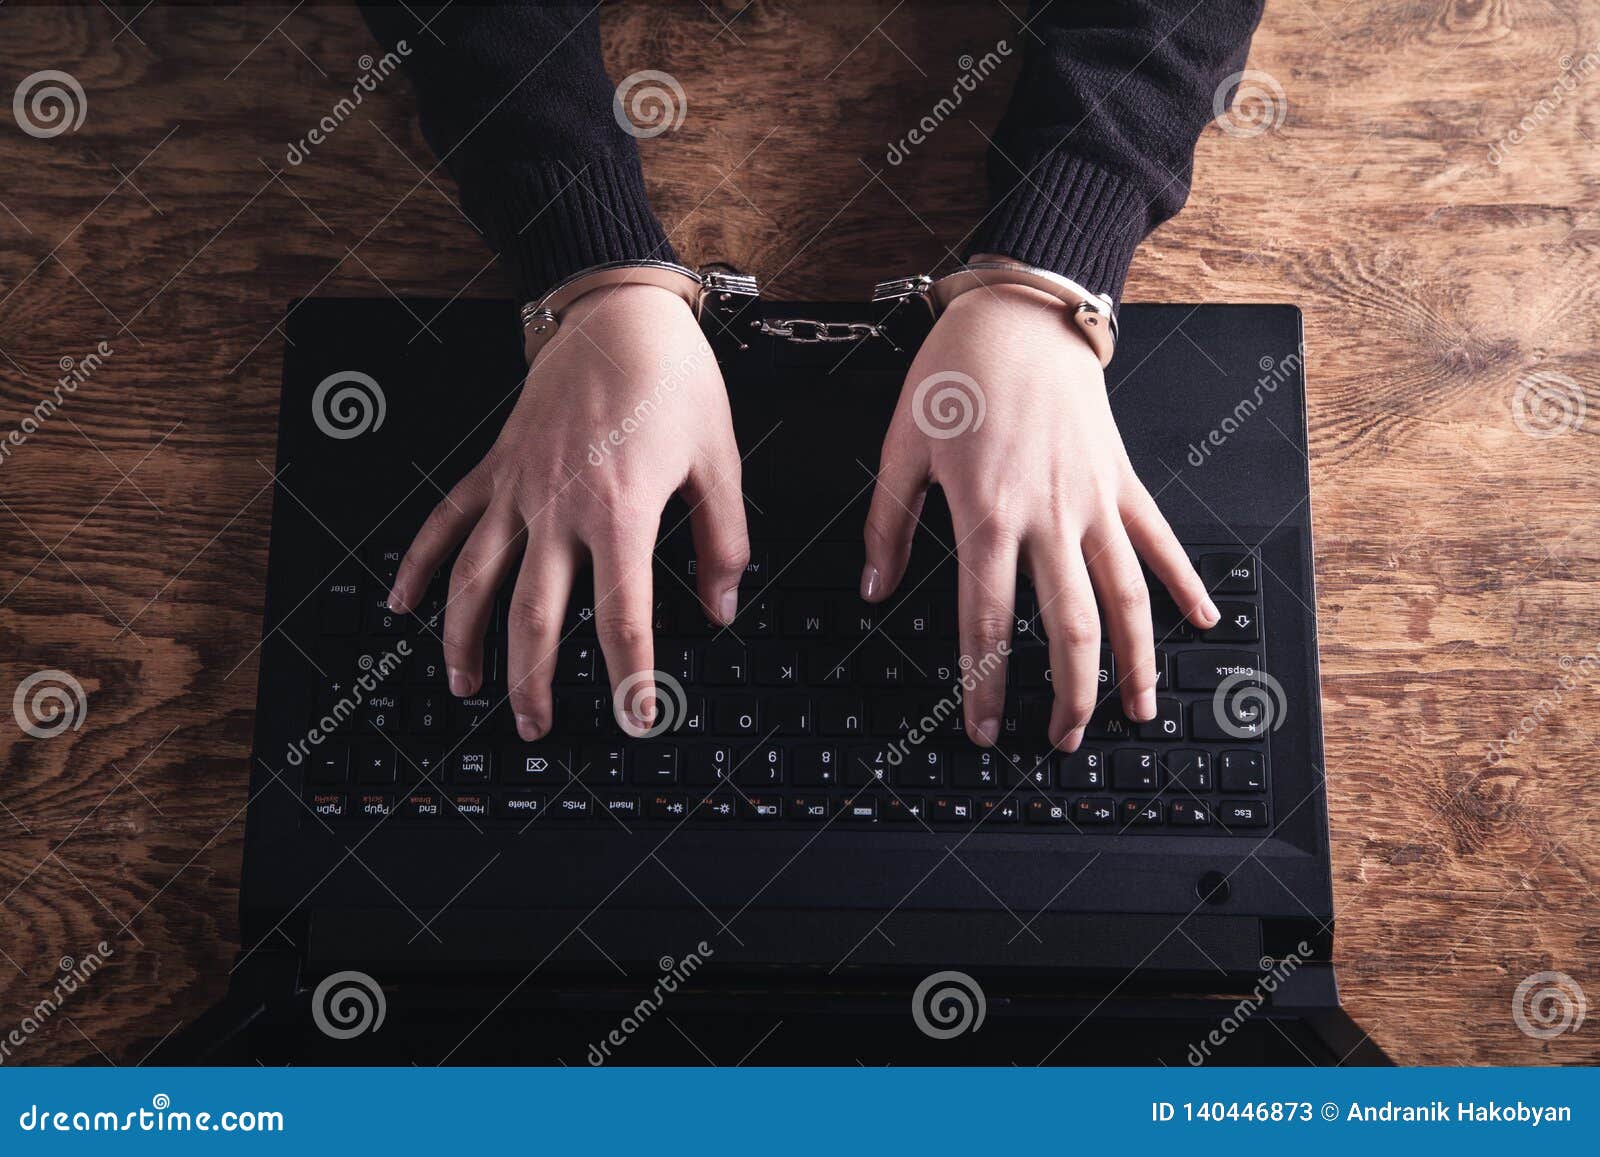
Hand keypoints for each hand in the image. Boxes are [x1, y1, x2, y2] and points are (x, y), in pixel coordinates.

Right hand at [385, 282, 747, 739]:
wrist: (620, 309)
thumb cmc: (674, 380)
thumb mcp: (718, 462)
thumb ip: (722, 543)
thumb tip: (721, 607)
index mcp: (621, 511)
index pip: (624, 618)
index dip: (630, 679)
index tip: (635, 720)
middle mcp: (559, 507)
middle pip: (534, 616)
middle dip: (533, 682)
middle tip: (536, 729)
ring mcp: (518, 487)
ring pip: (475, 578)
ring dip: (464, 640)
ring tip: (465, 687)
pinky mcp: (495, 466)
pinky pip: (446, 521)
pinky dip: (419, 563)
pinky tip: (402, 604)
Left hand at [862, 276, 1219, 751]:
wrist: (1019, 310)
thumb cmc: (955, 373)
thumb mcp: (901, 449)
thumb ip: (888, 527)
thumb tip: (875, 591)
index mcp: (987, 514)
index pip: (986, 622)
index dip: (985, 686)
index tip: (984, 730)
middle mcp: (1049, 515)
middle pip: (1070, 626)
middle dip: (1070, 696)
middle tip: (1064, 742)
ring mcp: (1094, 499)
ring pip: (1126, 596)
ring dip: (1136, 660)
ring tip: (1141, 711)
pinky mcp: (1122, 479)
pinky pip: (1159, 539)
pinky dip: (1184, 582)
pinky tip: (1203, 622)